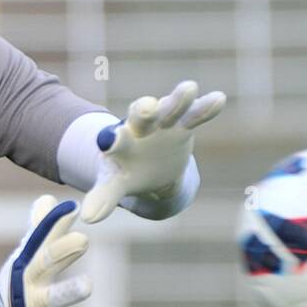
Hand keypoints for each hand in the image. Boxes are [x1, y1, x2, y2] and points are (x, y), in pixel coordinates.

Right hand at [0, 196, 92, 306]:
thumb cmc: (19, 285)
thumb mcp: (27, 256)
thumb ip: (41, 229)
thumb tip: (48, 198)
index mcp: (29, 259)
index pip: (42, 237)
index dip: (55, 223)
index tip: (72, 208)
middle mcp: (29, 279)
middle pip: (45, 263)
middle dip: (63, 251)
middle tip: (84, 240)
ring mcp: (32, 305)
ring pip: (52, 297)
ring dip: (68, 291)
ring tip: (87, 286)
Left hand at [80, 80, 225, 223]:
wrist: (148, 166)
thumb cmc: (126, 172)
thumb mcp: (115, 183)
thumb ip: (104, 196)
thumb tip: (87, 218)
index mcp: (119, 141)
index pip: (113, 140)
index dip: (111, 140)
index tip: (107, 141)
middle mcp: (140, 127)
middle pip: (142, 115)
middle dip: (145, 110)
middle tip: (146, 107)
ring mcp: (163, 123)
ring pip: (171, 107)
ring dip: (178, 100)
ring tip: (189, 88)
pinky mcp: (184, 125)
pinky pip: (196, 114)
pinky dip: (206, 107)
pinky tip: (219, 98)